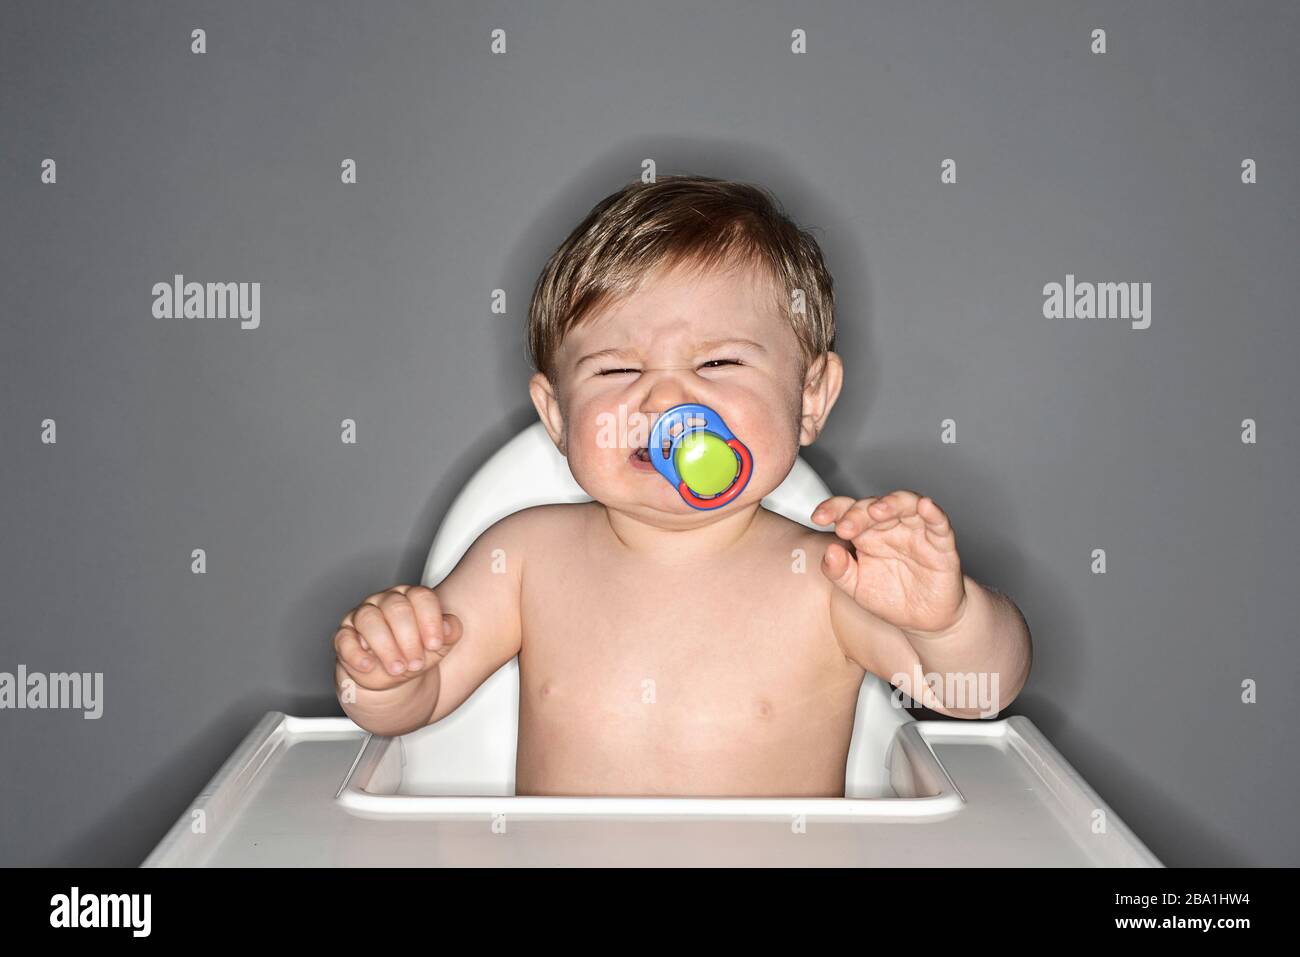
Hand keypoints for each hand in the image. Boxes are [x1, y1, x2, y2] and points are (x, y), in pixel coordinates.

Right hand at [333, 585, 462, 691]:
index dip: (430, 620)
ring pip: (369, 619)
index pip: (421, 596)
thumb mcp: (439, 647)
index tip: (434, 645)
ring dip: (385, 647)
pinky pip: (344, 639)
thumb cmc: (416, 654)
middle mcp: (386, 601)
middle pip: (396, 608)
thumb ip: (450, 633)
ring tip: (397, 668)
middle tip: (416, 663)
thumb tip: (447, 627)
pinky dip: (356, 653)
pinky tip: (369, 665)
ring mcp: (362, 616)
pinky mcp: (344, 636)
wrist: (393, 676)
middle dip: (409, 639)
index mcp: (411, 598)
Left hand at [813, 490, 966, 637]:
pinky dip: (933, 512)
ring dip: (892, 503)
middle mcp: (890, 526)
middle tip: (845, 527)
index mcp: (866, 533)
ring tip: (877, 511)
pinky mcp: (941, 543)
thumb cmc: (890, 597)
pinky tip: (925, 506)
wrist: (925, 620)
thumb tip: (828, 551)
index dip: (833, 509)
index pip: (847, 511)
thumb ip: (838, 571)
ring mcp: (916, 531)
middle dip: (858, 513)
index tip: (818, 518)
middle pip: (873, 506)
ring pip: (906, 504)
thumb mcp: (856, 588)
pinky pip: (939, 522)